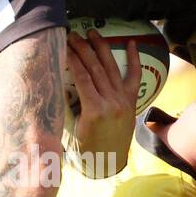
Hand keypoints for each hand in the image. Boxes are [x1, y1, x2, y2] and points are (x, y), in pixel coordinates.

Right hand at [66, 30, 141, 174]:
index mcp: (95, 110)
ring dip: (101, 48)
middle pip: (96, 68)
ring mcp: (124, 101)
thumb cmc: (85, 149)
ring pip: (112, 68)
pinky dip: (134, 59)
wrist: (108, 164)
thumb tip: (61, 83)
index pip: (82, 77)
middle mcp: (112, 102)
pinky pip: (134, 77)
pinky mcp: (131, 101)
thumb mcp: (73, 128)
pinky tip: (132, 43)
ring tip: (92, 33)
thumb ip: (69, 105)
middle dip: (84, 48)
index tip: (64, 45)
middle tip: (73, 34)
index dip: (73, 59)